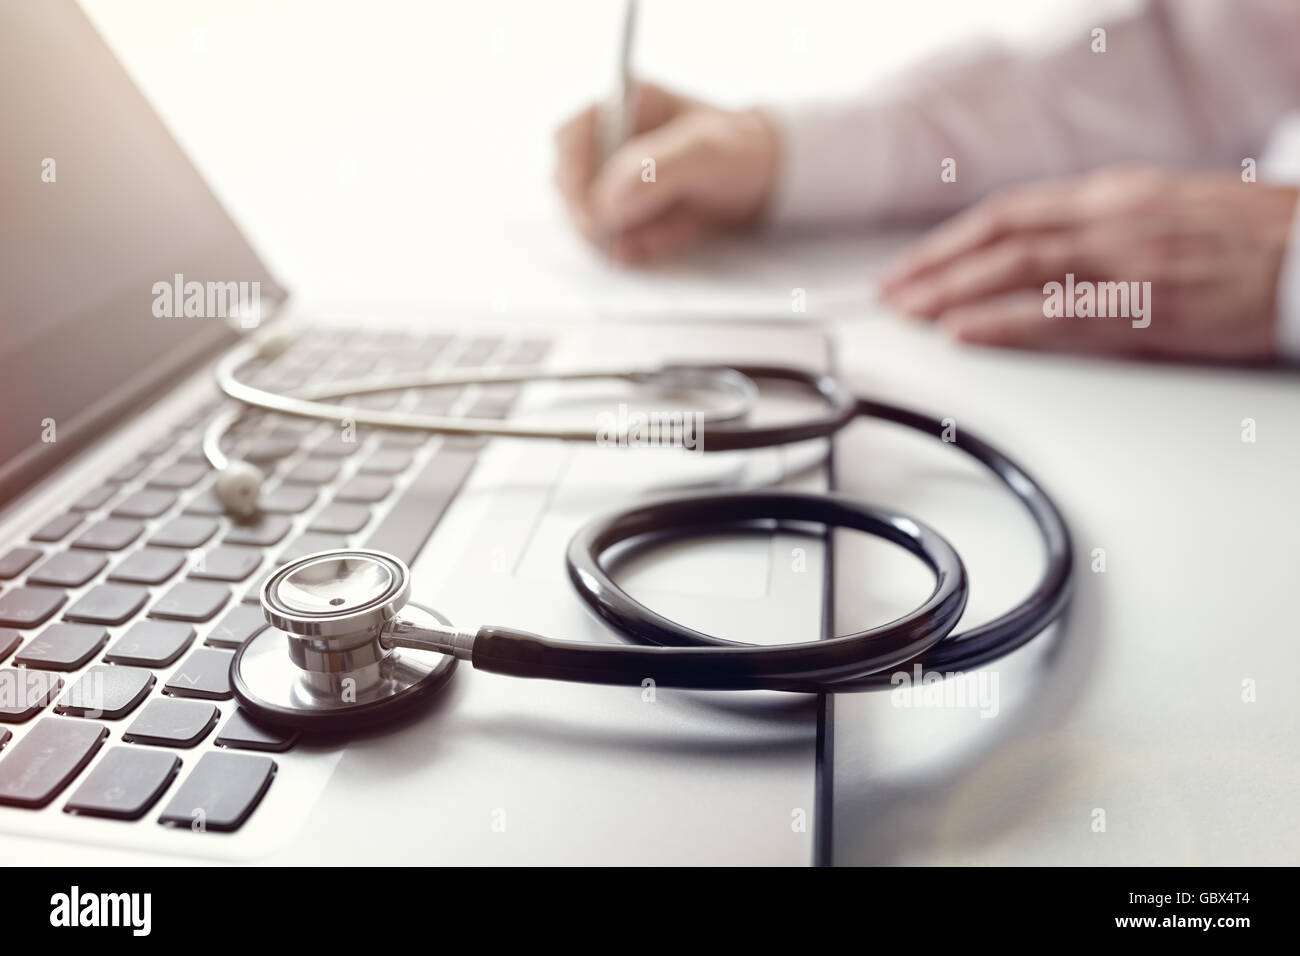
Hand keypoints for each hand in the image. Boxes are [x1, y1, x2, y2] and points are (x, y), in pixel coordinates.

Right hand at [553, 83, 777, 262]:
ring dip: (612, 235)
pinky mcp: (629, 215)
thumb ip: (654, 171)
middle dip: (588, 214)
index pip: (570, 138)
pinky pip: (614, 240)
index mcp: (623, 106)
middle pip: (568, 181)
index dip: (573, 176)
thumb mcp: (705, 153)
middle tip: (612, 237)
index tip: (591, 212)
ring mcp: (617, 181)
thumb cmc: (741, 151)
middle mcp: (612, 142)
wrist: (770, 182)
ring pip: (586, 216)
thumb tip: (606, 203)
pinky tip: (661, 242)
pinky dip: (633, 249)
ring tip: (653, 236)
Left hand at [880, 167, 1299, 360]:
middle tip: (891, 293)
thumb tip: (1041, 254)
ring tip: (910, 312)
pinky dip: (1004, 322)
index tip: (914, 264)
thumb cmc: (1250, 237)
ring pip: (1018, 268)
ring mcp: (1128, 261)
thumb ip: (1100, 228)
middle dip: (935, 265)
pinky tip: (966, 332)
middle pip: (999, 235)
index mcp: (1114, 194)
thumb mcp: (1164, 210)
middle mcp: (1112, 218)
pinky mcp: (1148, 307)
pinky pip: (1059, 315)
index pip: (1009, 212)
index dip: (951, 240)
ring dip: (953, 291)